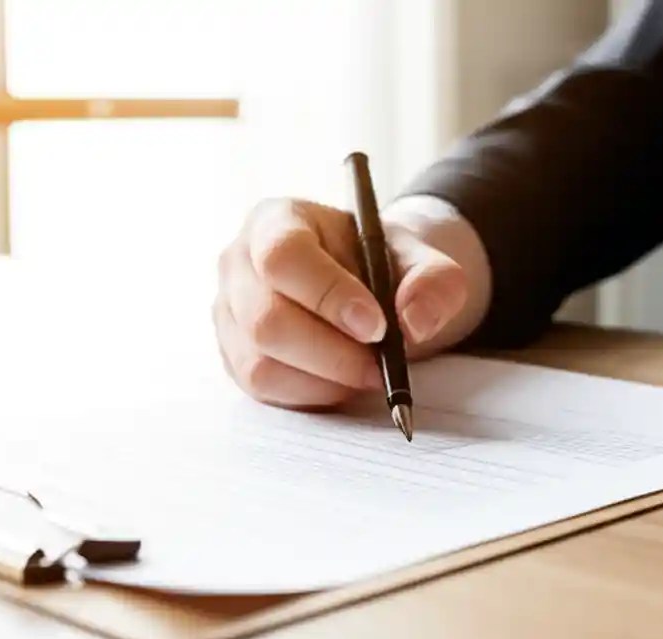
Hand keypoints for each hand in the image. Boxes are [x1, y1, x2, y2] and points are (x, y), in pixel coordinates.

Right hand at [214, 197, 474, 408]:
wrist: (362, 286)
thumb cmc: (380, 265)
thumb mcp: (419, 258)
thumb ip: (433, 280)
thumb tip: (414, 321)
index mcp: (277, 220)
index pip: (284, 256)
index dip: (328, 296)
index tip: (376, 326)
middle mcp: (239, 264)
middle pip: (266, 320)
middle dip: (332, 354)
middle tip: (378, 365)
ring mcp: (229, 313)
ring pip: (261, 363)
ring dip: (324, 380)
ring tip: (365, 371)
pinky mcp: (233, 355)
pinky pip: (263, 389)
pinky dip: (310, 395)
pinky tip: (340, 381)